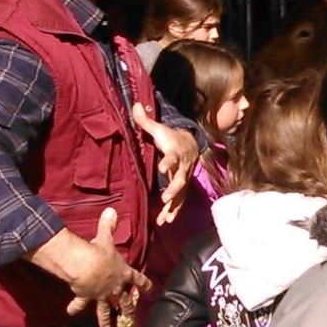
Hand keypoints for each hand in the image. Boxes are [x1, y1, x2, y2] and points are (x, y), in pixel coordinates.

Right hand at [30, 208, 148, 318]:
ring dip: (105, 319)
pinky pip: (81, 303)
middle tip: (130, 317)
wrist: (87, 267)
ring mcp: (102, 294)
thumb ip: (109, 225)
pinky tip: (70, 312)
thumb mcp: (105, 237)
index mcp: (123, 272)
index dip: (144, 284)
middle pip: (124, 300)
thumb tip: (111, 210)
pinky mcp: (88, 296)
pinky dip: (75, 307)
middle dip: (128, 308)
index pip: (138, 279)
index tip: (150, 290)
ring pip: (106, 309)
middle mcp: (115, 286)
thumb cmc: (100, 252)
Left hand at [133, 103, 198, 225]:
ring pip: (180, 194)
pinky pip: (180, 201)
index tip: (162, 168)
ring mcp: (183, 178)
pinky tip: (166, 222)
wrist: (191, 144)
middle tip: (165, 198)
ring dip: (173, 206)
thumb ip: (146, 120)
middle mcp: (181, 167)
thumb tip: (135, 104)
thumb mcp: (159, 128)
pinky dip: (174, 211)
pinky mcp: (182, 186)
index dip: (168, 162)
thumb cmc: (170, 137)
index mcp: (174, 152)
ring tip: (165, 219)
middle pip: (180, 179)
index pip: (172, 157)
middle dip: (173, 189)